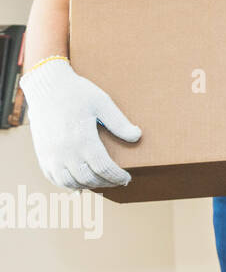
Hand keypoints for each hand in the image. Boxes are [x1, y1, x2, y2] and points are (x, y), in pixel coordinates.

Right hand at [19, 58, 138, 189]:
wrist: (47, 86)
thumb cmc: (77, 92)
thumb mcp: (103, 103)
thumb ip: (119, 123)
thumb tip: (137, 136)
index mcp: (82, 139)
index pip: (103, 168)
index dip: (117, 176)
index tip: (127, 178)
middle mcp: (64, 151)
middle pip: (88, 178)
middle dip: (106, 182)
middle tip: (118, 181)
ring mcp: (50, 154)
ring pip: (69, 182)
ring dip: (87, 185)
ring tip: (101, 182)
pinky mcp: (41, 153)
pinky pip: (53, 176)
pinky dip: (67, 184)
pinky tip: (78, 184)